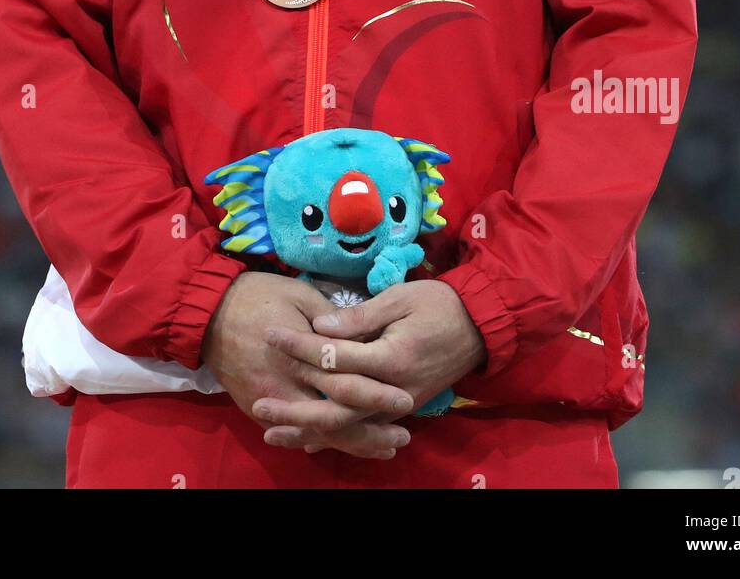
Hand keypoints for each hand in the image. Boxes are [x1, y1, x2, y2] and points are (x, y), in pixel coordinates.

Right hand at [200, 271, 417, 459]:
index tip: (406, 399)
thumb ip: (331, 320)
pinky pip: (292, 433)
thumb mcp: (299, 295)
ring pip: (316, 433)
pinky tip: (343, 445)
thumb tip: (362, 337)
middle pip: (334, 419)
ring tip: (382, 449)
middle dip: (369, 432)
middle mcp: (286, 386)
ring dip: (350, 444)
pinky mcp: (256, 409)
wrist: (208, 312)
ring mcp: (270, 402)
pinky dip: (319, 442)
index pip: (345, 383)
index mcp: (300, 355)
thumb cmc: (258, 295)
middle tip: (401, 439)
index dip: (376, 395)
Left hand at [253, 279, 486, 450]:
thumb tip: (320, 325)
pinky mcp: (401, 409)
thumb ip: (360, 315)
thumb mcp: (399, 298)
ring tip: (272, 431)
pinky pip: (363, 429)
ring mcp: (398, 406)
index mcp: (390, 358)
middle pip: (336, 409)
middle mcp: (392, 391)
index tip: (271, 335)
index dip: (300, 347)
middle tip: (259, 404)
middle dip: (295, 409)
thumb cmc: (438, 304)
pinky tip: (309, 440)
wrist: (480, 326)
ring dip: (309, 431)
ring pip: (348, 427)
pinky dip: (336, 436)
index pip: (335, 358)